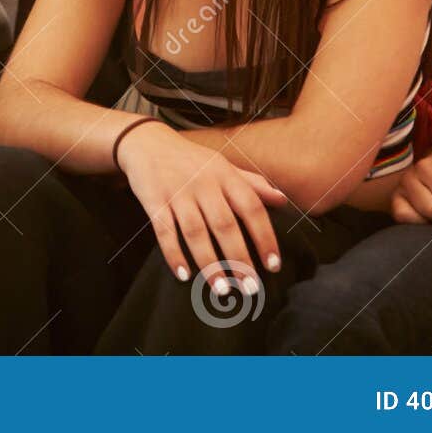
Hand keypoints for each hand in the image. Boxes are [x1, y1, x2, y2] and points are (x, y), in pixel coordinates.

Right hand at [115, 119, 287, 292]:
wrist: (148, 143)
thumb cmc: (192, 160)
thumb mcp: (223, 165)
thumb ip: (252, 183)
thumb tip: (283, 199)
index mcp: (225, 175)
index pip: (251, 207)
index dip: (264, 237)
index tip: (273, 265)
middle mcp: (204, 183)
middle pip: (225, 225)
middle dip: (239, 259)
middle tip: (249, 287)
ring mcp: (178, 192)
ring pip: (196, 232)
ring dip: (209, 263)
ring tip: (222, 289)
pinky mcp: (154, 200)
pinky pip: (164, 231)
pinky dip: (173, 254)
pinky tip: (184, 276)